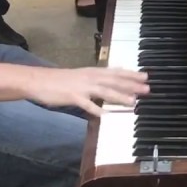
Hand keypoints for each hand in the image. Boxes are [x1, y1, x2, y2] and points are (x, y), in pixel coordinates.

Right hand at [26, 66, 149, 116]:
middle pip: (114, 81)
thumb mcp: (81, 76)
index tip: (146, 77)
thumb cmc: (60, 80)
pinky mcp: (73, 96)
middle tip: (147, 89)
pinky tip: (105, 115)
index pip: (116, 72)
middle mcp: (90, 77)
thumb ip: (95, 79)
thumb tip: (110, 82)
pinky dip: (96, 109)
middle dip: (132, 85)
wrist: (38, 80)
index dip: (131, 74)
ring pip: (104, 91)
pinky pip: (87, 104)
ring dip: (119, 96)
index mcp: (92, 72)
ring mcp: (82, 87)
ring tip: (133, 102)